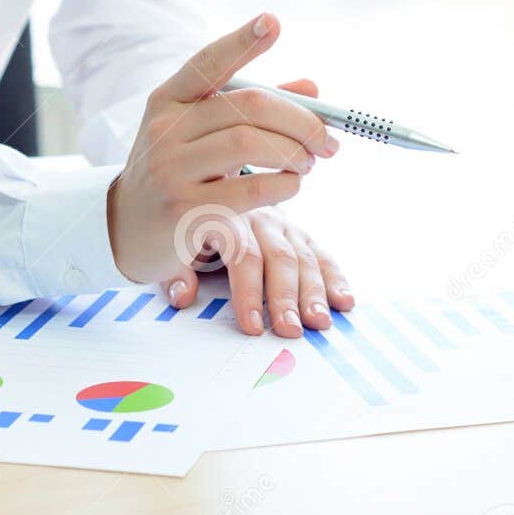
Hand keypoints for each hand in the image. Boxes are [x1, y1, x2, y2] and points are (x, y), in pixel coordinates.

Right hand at [108, 13, 349, 335]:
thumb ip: (251, 109)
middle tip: (325, 141)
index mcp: (168, 100)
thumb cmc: (177, 173)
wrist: (126, 231)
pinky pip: (250, 190)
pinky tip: (291, 186)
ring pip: (249, 144)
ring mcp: (170, 170)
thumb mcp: (200, 134)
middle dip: (301, 121)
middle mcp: (164, 129)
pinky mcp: (184, 210)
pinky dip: (284, 185)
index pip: (207, 63)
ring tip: (308, 163)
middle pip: (248, 107)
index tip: (272, 22)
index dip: (241, 41)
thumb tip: (311, 87)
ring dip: (294, 153)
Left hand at [170, 206, 352, 337]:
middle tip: (290, 329)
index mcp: (224, 216)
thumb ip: (175, 270)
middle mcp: (257, 217)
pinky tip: (344, 301)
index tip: (253, 326)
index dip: (249, 292)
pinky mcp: (298, 232)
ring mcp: (281, 224)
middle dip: (286, 296)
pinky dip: (335, 277)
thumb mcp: (170, 244)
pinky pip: (320, 253)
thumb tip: (182, 296)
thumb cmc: (185, 225)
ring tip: (320, 322)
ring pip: (302, 256)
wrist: (204, 185)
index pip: (242, 254)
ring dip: (314, 292)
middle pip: (278, 256)